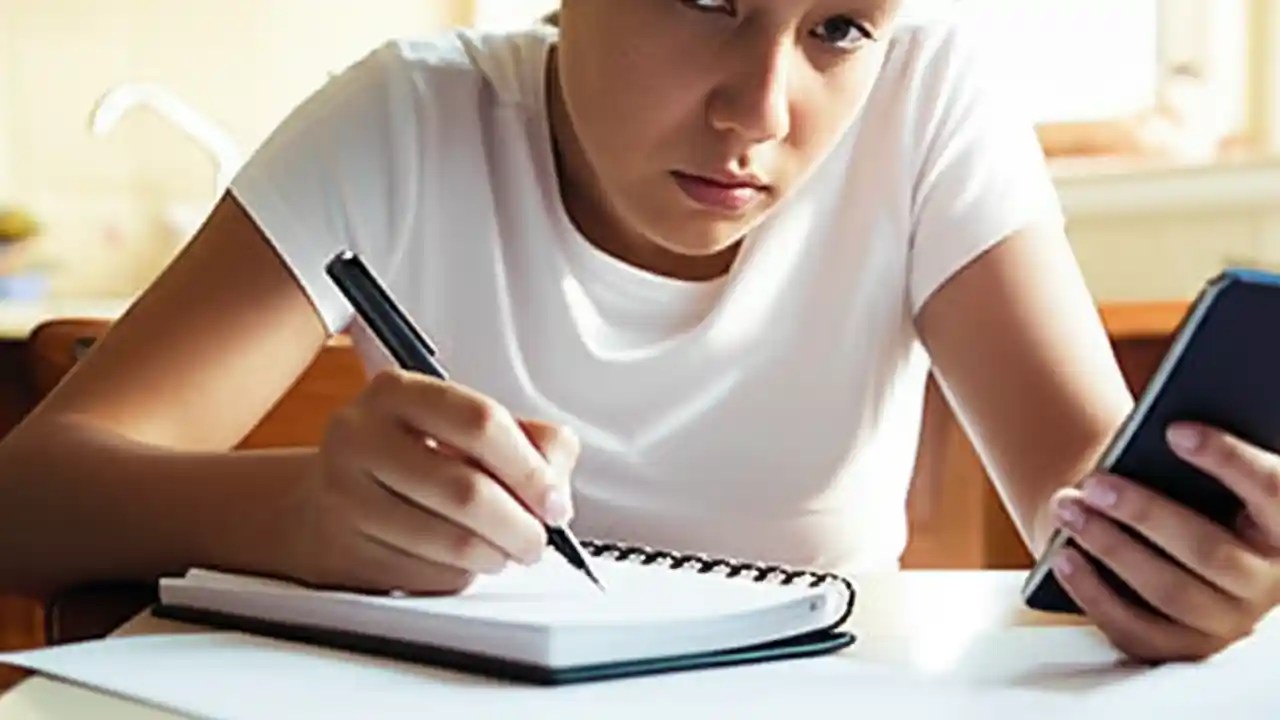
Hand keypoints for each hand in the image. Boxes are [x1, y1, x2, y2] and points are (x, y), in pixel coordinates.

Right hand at [274, 369, 579, 594]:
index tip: (554, 501)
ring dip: (493, 556)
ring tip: (504, 552)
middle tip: (537, 541)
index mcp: (398, 392)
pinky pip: (426, 576)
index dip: (530, 469)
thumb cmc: (410, 459)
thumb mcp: (463, 428)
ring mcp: (344, 495)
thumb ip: (527, 441)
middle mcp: (361, 436)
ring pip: (449, 542)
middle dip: (519, 526)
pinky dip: (458, 576)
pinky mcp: (343, 550)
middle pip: (466, 490)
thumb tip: (555, 487)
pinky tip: (458, 562)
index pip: (481, 423)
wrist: (323, 501)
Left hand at [1048, 421, 1279, 662]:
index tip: (1174, 429)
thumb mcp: (1197, 474)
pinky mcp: (1181, 648)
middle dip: (1145, 514)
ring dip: (1111, 548)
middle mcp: (1267, 584)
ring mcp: (1226, 623)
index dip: (1228, 459)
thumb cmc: (1181, 491)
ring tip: (1068, 509)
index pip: (1272, 490)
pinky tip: (1064, 557)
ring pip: (1169, 591)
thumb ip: (1190, 461)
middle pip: (1209, 551)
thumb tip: (1166, 434)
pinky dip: (1094, 592)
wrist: (1158, 540)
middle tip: (1095, 483)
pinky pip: (1137, 629)